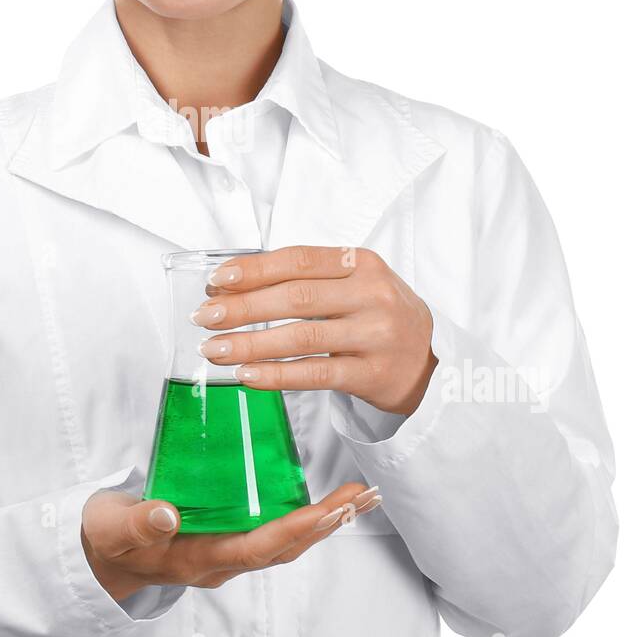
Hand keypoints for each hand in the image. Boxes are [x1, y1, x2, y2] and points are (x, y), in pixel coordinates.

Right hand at [81, 480, 381, 603]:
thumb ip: (139, 523)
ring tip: (359, 498)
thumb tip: (168, 514)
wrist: (98, 555)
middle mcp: (221, 561)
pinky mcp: (224, 537)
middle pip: (285, 547)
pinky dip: (303, 516)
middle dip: (326, 524)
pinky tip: (322, 501)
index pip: (258, 547)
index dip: (296, 529)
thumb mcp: (113, 529)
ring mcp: (225, 552)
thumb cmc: (107, 539)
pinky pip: (273, 531)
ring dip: (323, 521)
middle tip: (363, 497)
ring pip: (285, 541)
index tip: (331, 509)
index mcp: (199, 559)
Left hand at [193, 245, 437, 416]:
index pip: (298, 260)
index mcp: (362, 263)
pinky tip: (246, 376)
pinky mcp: (373, 374)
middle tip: (204, 317)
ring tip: (214, 350)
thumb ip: (305, 280)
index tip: (216, 280)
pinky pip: (315, 374)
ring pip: (301, 338)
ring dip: (250, 344)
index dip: (254, 269)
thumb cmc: (378, 316)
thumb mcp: (354, 283)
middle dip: (242, 307)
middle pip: (295, 298)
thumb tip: (230, 287)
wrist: (431, 360)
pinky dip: (275, 375)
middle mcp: (371, 295)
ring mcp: (375, 335)